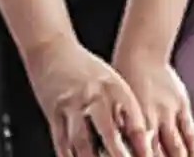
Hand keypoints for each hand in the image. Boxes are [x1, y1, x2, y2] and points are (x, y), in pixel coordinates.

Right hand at [23, 36, 150, 156]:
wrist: (51, 47)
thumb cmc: (85, 68)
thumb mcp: (112, 82)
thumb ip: (124, 110)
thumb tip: (140, 139)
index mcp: (115, 89)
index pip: (133, 121)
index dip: (142, 144)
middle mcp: (95, 97)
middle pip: (108, 133)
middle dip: (118, 155)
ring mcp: (72, 106)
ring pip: (82, 141)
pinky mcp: (53, 113)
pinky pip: (61, 141)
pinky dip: (68, 156)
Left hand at [113, 46, 193, 156]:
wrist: (141, 53)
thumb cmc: (124, 78)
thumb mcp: (116, 105)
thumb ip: (120, 129)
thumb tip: (113, 149)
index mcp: (131, 121)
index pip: (138, 155)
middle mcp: (150, 120)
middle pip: (157, 156)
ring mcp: (168, 114)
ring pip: (176, 148)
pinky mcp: (182, 106)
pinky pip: (189, 132)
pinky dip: (190, 148)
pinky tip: (190, 156)